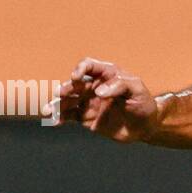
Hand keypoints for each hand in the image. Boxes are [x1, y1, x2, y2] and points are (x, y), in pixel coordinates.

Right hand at [44, 58, 158, 142]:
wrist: (144, 126)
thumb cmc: (143, 103)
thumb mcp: (137, 90)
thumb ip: (120, 86)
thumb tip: (99, 91)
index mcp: (107, 75)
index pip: (90, 66)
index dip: (81, 68)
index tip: (77, 76)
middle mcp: (94, 86)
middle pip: (75, 84)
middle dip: (66, 87)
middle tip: (61, 93)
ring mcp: (88, 102)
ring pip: (67, 100)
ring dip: (56, 103)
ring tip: (47, 110)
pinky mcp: (85, 117)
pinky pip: (68, 115)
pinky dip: (59, 118)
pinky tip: (53, 121)